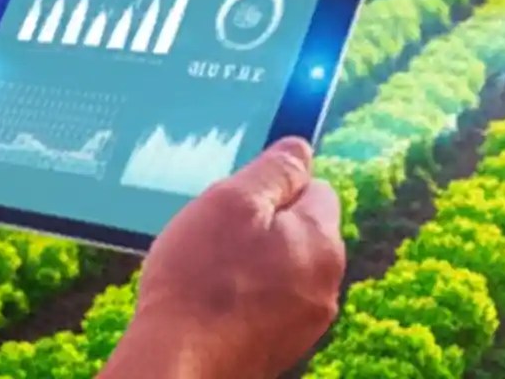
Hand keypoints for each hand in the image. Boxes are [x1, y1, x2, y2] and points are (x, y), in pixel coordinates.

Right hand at [103, 137, 345, 378]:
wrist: (177, 369)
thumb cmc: (200, 282)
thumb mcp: (233, 202)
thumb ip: (275, 170)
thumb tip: (302, 148)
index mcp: (323, 240)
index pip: (316, 189)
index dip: (274, 188)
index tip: (236, 203)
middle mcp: (327, 281)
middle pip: (300, 231)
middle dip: (263, 227)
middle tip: (216, 238)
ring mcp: (306, 320)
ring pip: (283, 269)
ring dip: (252, 264)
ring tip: (209, 275)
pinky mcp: (282, 347)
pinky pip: (268, 305)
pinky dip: (245, 300)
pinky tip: (211, 305)